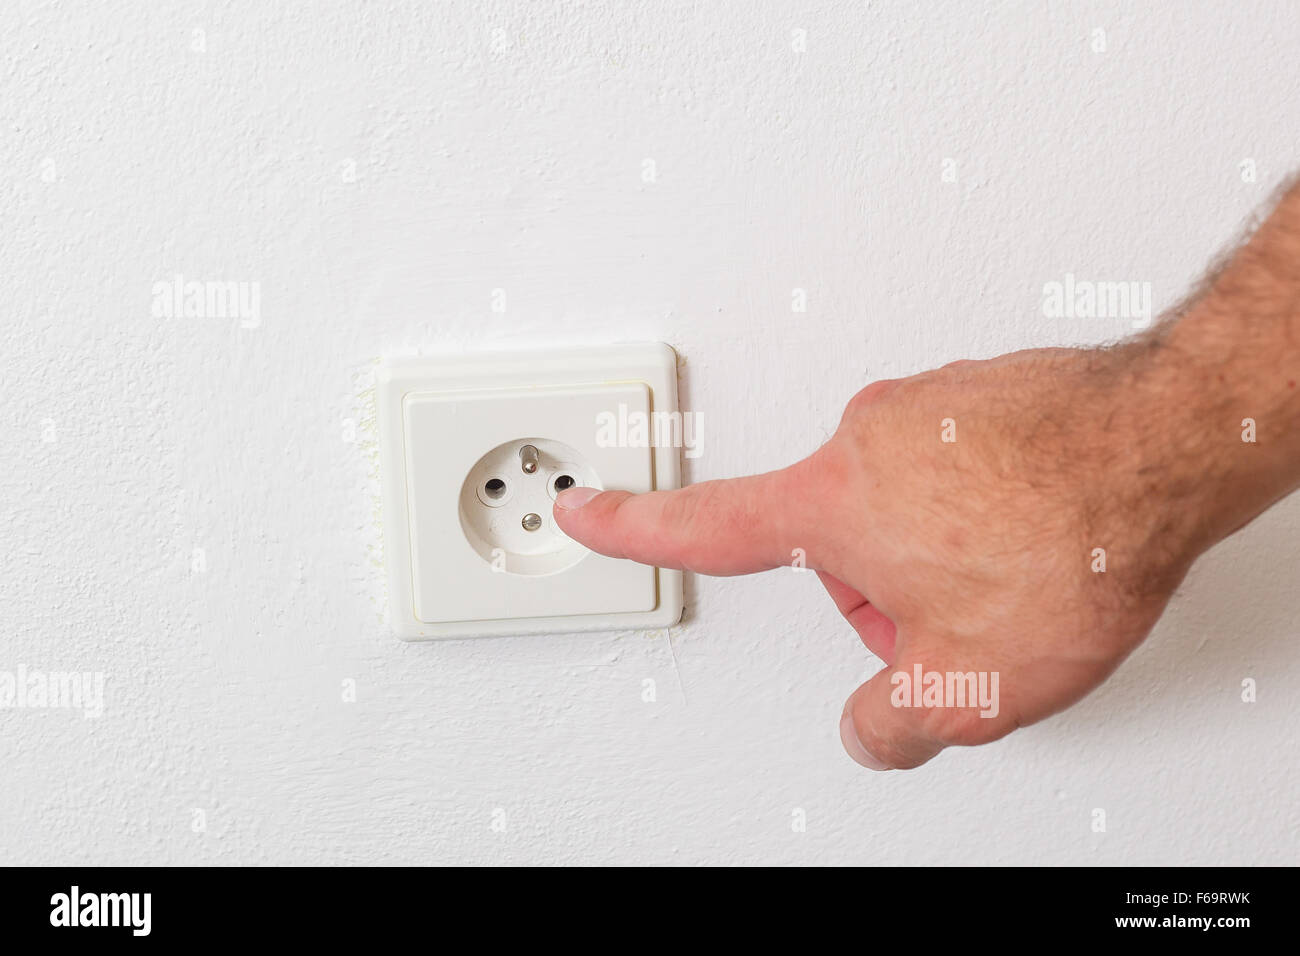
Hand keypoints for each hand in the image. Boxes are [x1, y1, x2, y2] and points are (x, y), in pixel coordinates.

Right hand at [553, 344, 1208, 769]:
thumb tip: (871, 731)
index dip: (631, 528)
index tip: (585, 510)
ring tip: (1018, 567)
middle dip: (891, 591)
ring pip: (907, 508)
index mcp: (831, 505)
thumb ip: (890, 724)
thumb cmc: (1067, 538)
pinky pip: (961, 468)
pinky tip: (1041, 529)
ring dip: (948, 552)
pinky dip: (989, 510)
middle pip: (840, 542)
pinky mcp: (980, 393)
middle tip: (965, 613)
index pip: (704, 526)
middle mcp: (865, 439)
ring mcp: (925, 405)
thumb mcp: (966, 685)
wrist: (1170, 441)